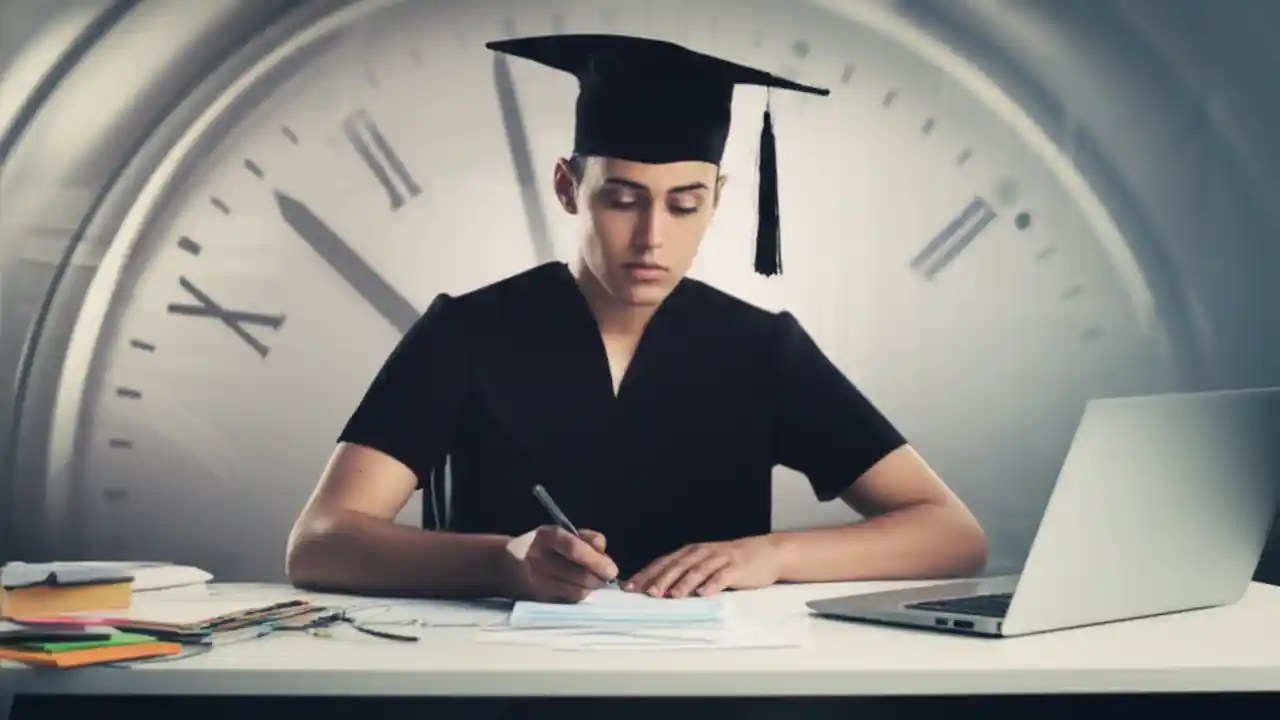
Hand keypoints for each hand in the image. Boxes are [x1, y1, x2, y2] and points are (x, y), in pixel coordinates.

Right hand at [501, 525, 618, 602]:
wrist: (505, 564)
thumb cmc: (542, 545)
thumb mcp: (560, 533)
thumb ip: (584, 538)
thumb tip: (603, 549)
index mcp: (545, 536)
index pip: (573, 548)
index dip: (595, 560)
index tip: (612, 570)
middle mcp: (538, 559)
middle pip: (577, 574)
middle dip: (597, 578)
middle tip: (607, 577)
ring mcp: (536, 581)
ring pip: (575, 591)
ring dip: (590, 588)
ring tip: (593, 582)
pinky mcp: (538, 598)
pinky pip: (567, 600)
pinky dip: (578, 595)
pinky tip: (578, 588)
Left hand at [624, 536, 781, 597]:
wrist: (765, 552)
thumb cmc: (730, 562)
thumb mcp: (704, 564)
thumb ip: (685, 575)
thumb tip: (658, 591)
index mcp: (690, 553)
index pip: (663, 563)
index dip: (646, 574)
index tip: (631, 587)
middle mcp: (702, 553)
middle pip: (677, 566)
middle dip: (661, 580)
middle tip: (648, 593)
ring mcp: (719, 559)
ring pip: (697, 570)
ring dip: (683, 583)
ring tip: (672, 596)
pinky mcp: (736, 567)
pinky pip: (722, 576)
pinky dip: (712, 584)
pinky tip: (704, 593)